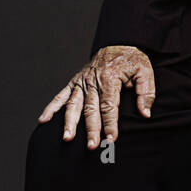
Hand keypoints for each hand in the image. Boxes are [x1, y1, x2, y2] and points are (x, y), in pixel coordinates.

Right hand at [38, 45, 155, 147]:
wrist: (118, 44)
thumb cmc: (132, 59)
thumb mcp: (145, 71)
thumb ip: (146, 93)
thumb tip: (145, 113)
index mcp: (110, 78)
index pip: (109, 106)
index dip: (110, 124)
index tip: (111, 139)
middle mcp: (93, 80)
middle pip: (91, 109)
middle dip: (91, 129)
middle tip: (91, 146)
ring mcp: (82, 81)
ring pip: (74, 105)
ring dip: (70, 122)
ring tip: (67, 138)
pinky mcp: (75, 81)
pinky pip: (61, 95)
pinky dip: (52, 107)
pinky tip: (44, 119)